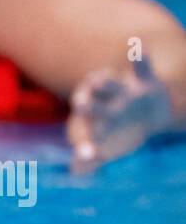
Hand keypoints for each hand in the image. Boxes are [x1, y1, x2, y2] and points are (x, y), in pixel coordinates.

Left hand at [67, 56, 173, 172]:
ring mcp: (122, 90)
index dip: (83, 143)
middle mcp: (100, 100)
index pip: (80, 128)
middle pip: (89, 101)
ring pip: (110, 84)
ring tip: (98, 79)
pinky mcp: (144, 81)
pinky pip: (142, 67)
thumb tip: (76, 173)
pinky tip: (139, 50)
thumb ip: (92, 158)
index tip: (87, 155)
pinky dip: (141, 59)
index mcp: (87, 117)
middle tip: (79, 105)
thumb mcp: (108, 146)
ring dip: (104, 82)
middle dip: (85, 103)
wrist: (148, 114)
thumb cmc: (118, 131)